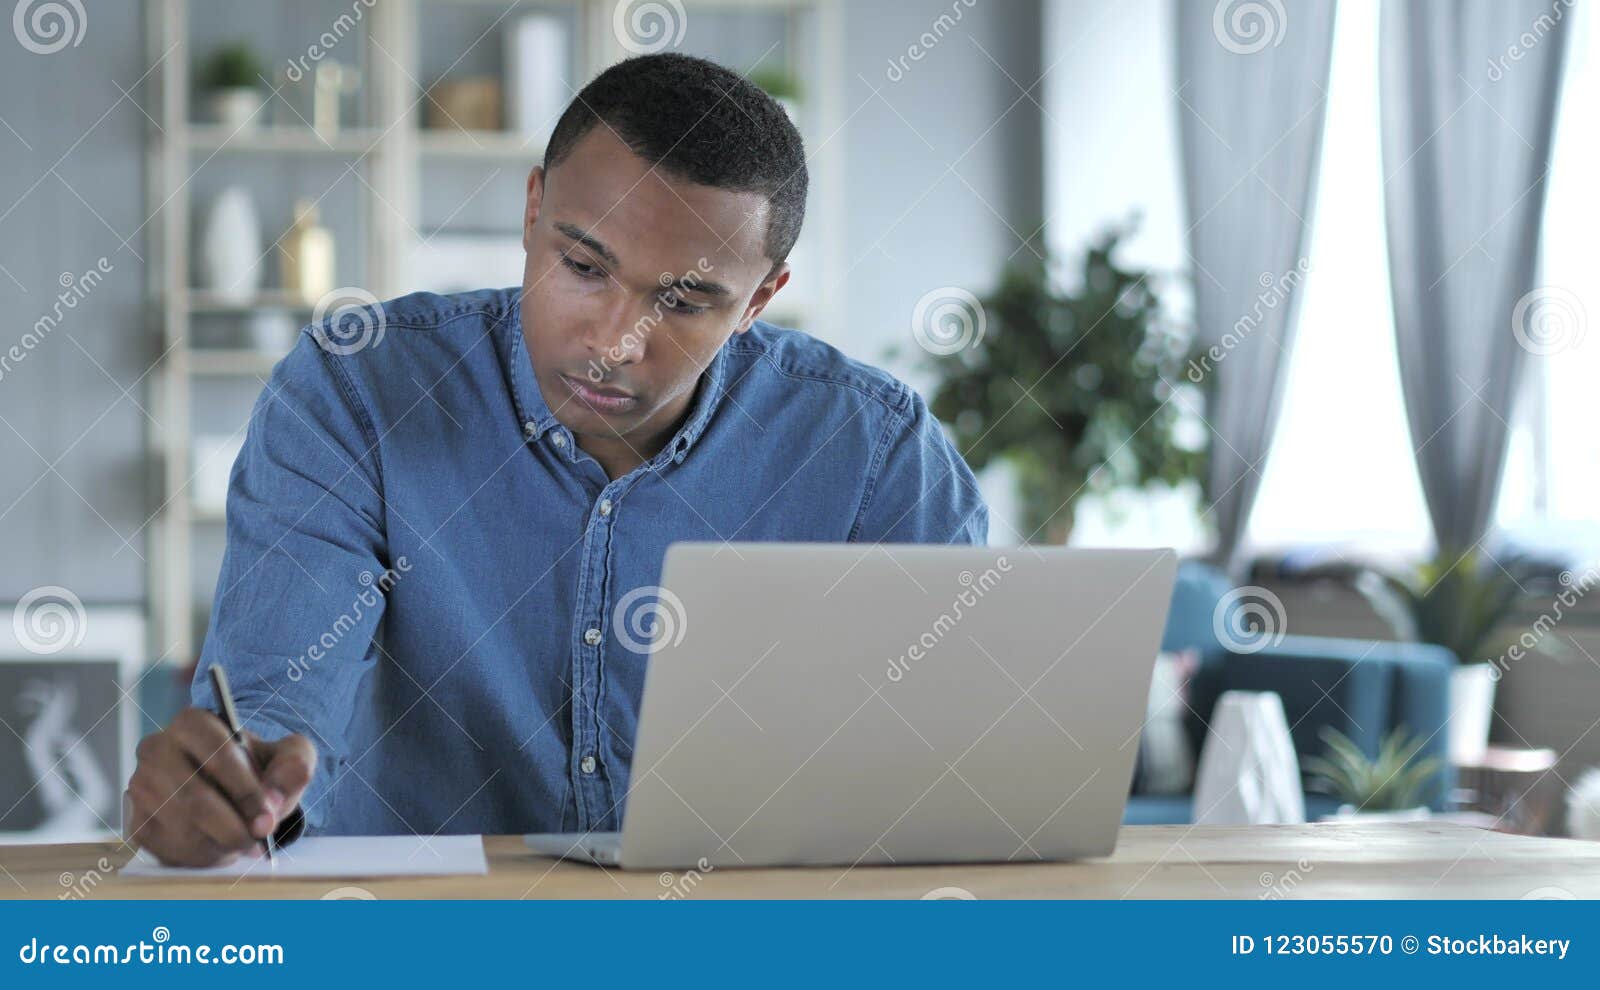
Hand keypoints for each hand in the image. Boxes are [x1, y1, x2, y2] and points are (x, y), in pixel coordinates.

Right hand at [127, 708, 316, 866]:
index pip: (217, 754)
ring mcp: (141, 787)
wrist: (228, 791)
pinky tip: (222, 846)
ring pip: (183, 826)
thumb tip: (278, 791)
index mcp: (192, 723)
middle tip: (260, 837)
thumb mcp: (287, 757)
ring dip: (221, 841)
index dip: (246, 790)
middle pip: (195, 797)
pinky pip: (171, 847)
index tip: (267, 815)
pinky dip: (204, 854)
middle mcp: (156, 750)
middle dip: (234, 824)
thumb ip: (295, 763)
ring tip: (245, 841)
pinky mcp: (138, 822)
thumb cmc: (256, 769)